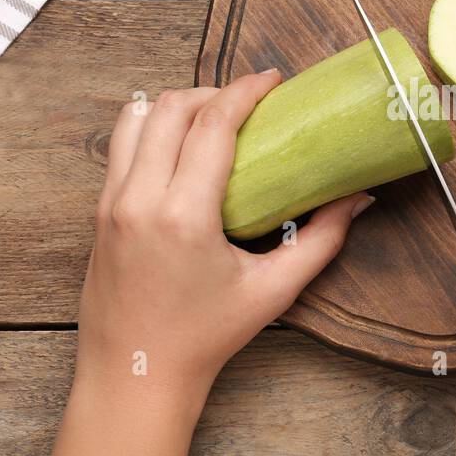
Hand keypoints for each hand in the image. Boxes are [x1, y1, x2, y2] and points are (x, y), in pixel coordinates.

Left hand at [77, 74, 372, 403]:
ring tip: (210, 116)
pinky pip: (119, 147)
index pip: (212, 124)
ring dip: (175, 105)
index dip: (244, 91)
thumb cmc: (205, 338)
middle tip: (247, 99)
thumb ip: (322, 240)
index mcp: (183, 215)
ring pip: (134, 118)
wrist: (136, 376)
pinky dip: (149, 129)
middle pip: (170, 107)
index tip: (271, 80)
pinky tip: (179, 147)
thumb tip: (357, 199)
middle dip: (212, 91)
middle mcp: (139, 200)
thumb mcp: (272, 291)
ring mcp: (111, 204)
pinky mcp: (99, 213)